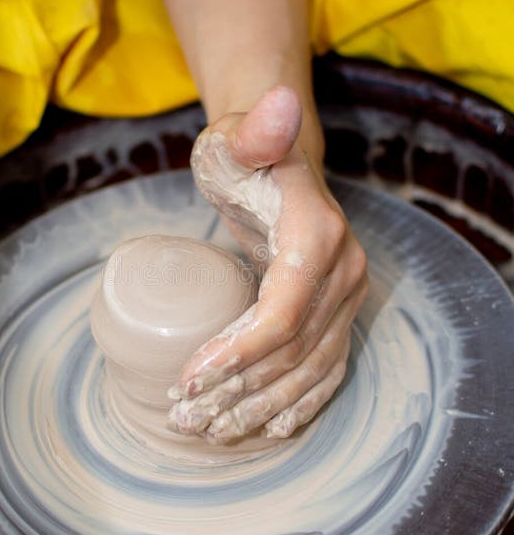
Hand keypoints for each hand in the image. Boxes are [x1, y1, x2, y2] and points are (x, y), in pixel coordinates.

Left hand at [167, 86, 367, 442]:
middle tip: (187, 419)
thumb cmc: (244, 154)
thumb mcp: (237, 139)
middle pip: (292, 351)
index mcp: (317, 234)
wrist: (279, 166)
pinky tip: (270, 429)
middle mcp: (343, 270)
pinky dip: (300, 403)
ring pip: (309, 368)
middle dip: (238, 391)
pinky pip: (327, 368)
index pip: (283, 312)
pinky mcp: (339, 312)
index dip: (239, 352)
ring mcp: (347, 295)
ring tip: (212, 431)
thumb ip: (254, 130)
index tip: (190, 379)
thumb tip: (278, 102)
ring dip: (261, 406)